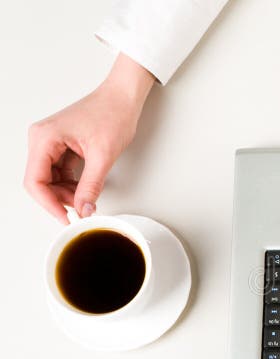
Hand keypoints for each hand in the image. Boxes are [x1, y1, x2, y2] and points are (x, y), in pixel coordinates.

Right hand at [24, 54, 154, 223]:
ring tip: (87, 198)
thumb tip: (84, 209)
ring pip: (50, 178)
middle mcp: (41, 139)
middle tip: (82, 209)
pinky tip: (85, 188)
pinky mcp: (61, 145)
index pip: (35, 181)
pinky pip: (59, 171)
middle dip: (59, 199)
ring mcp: (50, 142)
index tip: (66, 218)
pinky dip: (71, 183)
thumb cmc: (113, 113)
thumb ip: (91, 185)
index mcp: (44, 138)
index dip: (49, 204)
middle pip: (39, 181)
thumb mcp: (103, 155)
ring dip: (66, 192)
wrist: (123, 97)